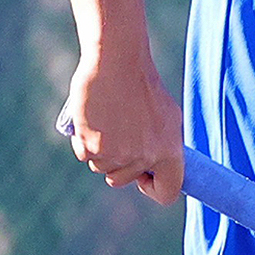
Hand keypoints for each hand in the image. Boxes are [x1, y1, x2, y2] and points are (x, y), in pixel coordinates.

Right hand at [57, 52, 184, 205]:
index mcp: (170, 151)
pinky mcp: (91, 146)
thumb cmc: (143, 85)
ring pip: (102, 168)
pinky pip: (84, 156)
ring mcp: (117, 154)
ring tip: (108, 122)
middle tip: (120, 135)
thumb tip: (158, 170)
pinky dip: (84, 142)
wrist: (117, 62)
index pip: (168, 193)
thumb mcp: (168, 117)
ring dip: (101, 152)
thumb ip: (164, 146)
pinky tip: (92, 120)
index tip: (144, 177)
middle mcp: (145, 156)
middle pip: (122, 180)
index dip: (154, 188)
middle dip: (119, 165)